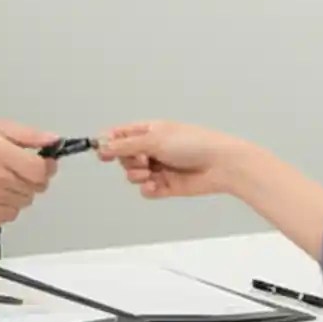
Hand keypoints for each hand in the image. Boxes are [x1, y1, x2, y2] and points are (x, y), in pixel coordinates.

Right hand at [0, 120, 58, 226]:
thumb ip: (27, 135)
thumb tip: (54, 141)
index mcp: (0, 153)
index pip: (41, 170)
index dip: (47, 167)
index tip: (44, 163)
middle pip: (36, 188)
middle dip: (32, 179)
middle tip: (15, 169)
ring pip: (25, 202)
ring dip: (19, 192)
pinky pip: (10, 215)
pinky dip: (6, 206)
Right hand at [97, 121, 253, 197]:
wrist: (221, 165)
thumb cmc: (194, 144)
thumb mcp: (155, 140)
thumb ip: (126, 145)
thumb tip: (102, 146)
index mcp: (150, 131)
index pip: (121, 134)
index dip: (108, 142)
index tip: (100, 151)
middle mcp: (153, 148)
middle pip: (124, 157)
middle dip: (128, 160)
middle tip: (143, 159)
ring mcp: (159, 167)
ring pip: (133, 175)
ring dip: (137, 175)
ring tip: (150, 173)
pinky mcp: (166, 186)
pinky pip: (146, 190)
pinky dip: (148, 189)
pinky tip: (155, 185)